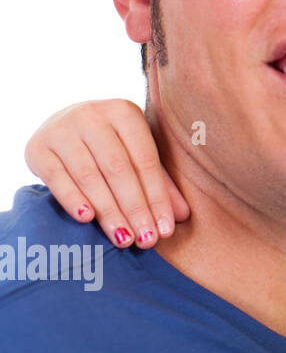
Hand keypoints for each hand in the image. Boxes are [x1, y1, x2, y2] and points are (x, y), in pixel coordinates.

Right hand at [23, 99, 189, 247]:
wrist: (62, 125)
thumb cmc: (110, 143)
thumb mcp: (136, 154)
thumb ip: (159, 182)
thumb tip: (182, 216)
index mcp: (124, 112)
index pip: (146, 161)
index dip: (157, 198)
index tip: (165, 230)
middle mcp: (92, 115)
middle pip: (118, 170)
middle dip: (135, 208)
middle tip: (146, 240)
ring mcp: (61, 129)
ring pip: (89, 176)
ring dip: (108, 211)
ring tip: (123, 239)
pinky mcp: (37, 147)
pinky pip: (57, 178)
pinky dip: (73, 199)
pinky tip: (87, 219)